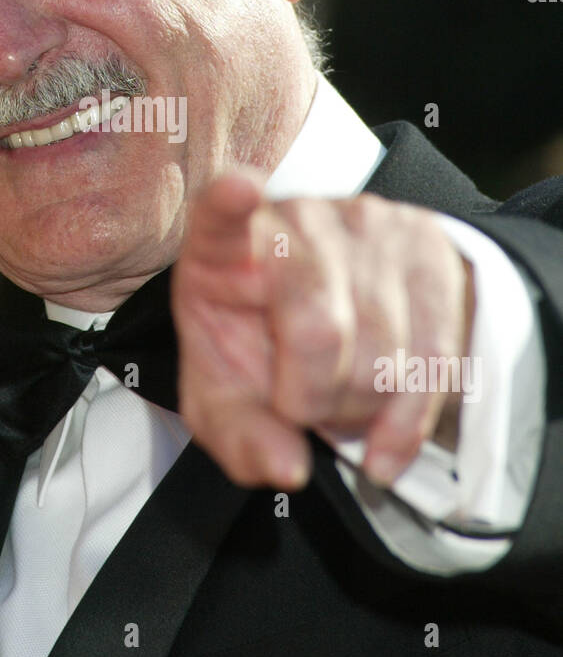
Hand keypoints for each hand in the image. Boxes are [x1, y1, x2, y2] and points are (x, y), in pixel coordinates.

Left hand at [171, 170, 474, 490]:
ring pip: (383, 349)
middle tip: (301, 408)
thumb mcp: (225, 399)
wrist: (326, 318)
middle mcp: (299, 221)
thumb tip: (286, 467)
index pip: (222, 217)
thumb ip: (238, 436)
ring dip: (361, 407)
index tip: (237, 189)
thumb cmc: (257, 351)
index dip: (229, 203)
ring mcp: (368, 227)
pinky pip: (435, 355)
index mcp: (226, 247)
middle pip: (318, 328)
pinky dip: (409, 419)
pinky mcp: (426, 248)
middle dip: (312, 399)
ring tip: (338, 401)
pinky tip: (384, 443)